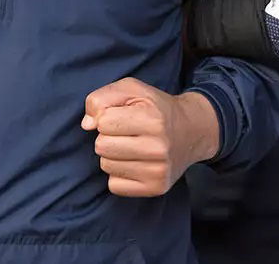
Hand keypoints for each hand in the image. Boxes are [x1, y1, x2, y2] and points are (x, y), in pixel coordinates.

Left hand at [81, 77, 217, 196]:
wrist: (191, 131)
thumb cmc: (155, 108)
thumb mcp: (131, 89)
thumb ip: (101, 98)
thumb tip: (87, 125)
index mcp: (153, 119)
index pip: (103, 122)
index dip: (106, 117)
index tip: (122, 116)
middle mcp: (158, 147)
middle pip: (102, 146)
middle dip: (108, 137)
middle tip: (126, 133)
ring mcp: (158, 171)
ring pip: (106, 166)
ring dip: (112, 155)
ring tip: (131, 146)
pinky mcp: (156, 188)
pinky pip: (115, 186)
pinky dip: (119, 174)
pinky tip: (134, 163)